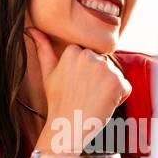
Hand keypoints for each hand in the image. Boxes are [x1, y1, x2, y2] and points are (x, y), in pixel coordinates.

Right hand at [28, 27, 130, 150]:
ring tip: (92, 100)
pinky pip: (125, 87)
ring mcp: (104, 69)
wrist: (68, 127)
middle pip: (104, 65)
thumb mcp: (48, 73)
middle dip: (98, 79)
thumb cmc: (58, 102)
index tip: (76, 86)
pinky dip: (119, 98)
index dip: (86, 74)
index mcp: (74, 51)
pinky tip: (103, 105)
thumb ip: (43, 49)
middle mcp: (90, 56)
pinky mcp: (117, 82)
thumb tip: (32, 30)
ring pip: (115, 75)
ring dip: (109, 88)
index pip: (90, 58)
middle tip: (83, 94)